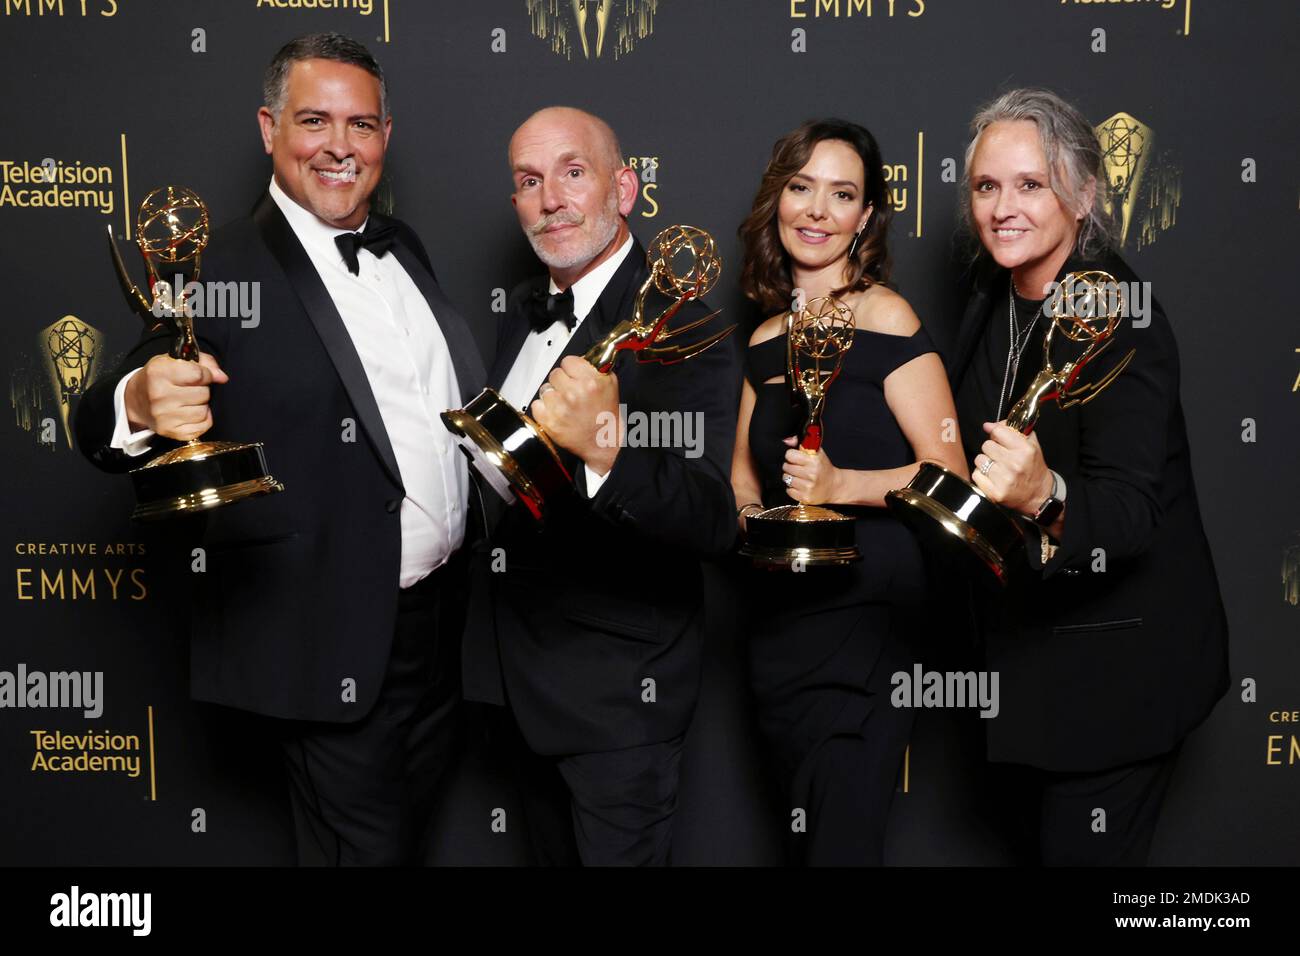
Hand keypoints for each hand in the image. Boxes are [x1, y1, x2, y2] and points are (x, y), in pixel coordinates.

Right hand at [124, 351, 227, 441]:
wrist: (137, 400)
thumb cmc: (160, 377)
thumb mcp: (176, 360)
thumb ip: (204, 362)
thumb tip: (221, 377)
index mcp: (159, 372)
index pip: (199, 374)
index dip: (206, 374)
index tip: (201, 375)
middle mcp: (159, 396)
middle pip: (203, 393)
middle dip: (202, 389)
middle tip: (189, 389)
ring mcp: (164, 416)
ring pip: (204, 411)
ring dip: (201, 405)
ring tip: (188, 400)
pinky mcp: (171, 431)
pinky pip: (203, 426)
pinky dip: (201, 419)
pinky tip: (189, 412)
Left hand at [530, 356, 620, 475]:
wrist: (603, 441)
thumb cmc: (606, 415)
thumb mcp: (609, 384)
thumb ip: (594, 367)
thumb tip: (581, 357)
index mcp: (590, 381)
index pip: (568, 361)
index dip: (571, 369)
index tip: (574, 376)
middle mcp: (574, 393)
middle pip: (555, 374)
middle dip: (562, 382)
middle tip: (571, 392)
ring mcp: (560, 407)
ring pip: (544, 389)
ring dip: (553, 395)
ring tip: (565, 404)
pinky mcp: (549, 421)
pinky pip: (537, 404)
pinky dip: (544, 409)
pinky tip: (557, 413)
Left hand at [781, 436, 840, 504]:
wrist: (834, 486)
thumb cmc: (823, 467)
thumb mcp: (816, 452)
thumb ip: (801, 444)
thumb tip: (787, 440)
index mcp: (814, 460)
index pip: (789, 455)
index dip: (792, 456)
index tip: (797, 459)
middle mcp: (811, 473)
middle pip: (786, 467)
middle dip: (791, 467)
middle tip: (800, 469)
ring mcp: (808, 486)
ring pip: (786, 479)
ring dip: (791, 478)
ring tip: (801, 478)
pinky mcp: (805, 497)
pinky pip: (789, 491)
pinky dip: (793, 489)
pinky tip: (801, 486)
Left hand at [971, 421, 1053, 516]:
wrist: (1038, 495)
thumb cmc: (1033, 468)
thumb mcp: (1031, 445)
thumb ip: (1014, 431)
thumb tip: (989, 425)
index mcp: (1025, 450)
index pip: (998, 431)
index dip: (995, 432)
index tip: (995, 435)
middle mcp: (1014, 464)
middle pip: (986, 445)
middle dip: (992, 449)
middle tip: (1000, 456)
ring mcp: (1004, 479)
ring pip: (979, 459)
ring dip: (985, 462)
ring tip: (996, 467)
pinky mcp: (995, 492)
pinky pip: (976, 475)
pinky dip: (982, 475)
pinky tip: (992, 478)